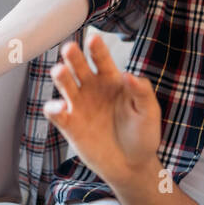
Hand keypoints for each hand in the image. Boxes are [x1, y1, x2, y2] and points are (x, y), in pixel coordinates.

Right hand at [44, 27, 162, 186]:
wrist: (132, 165)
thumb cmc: (143, 135)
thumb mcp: (149, 112)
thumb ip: (141, 92)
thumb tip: (129, 75)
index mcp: (112, 81)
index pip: (102, 60)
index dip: (97, 49)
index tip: (93, 39)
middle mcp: (92, 89)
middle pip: (79, 67)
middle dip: (74, 57)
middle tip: (69, 48)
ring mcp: (79, 105)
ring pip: (65, 85)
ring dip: (61, 77)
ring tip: (60, 71)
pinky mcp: (70, 124)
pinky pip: (56, 113)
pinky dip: (54, 108)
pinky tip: (60, 108)